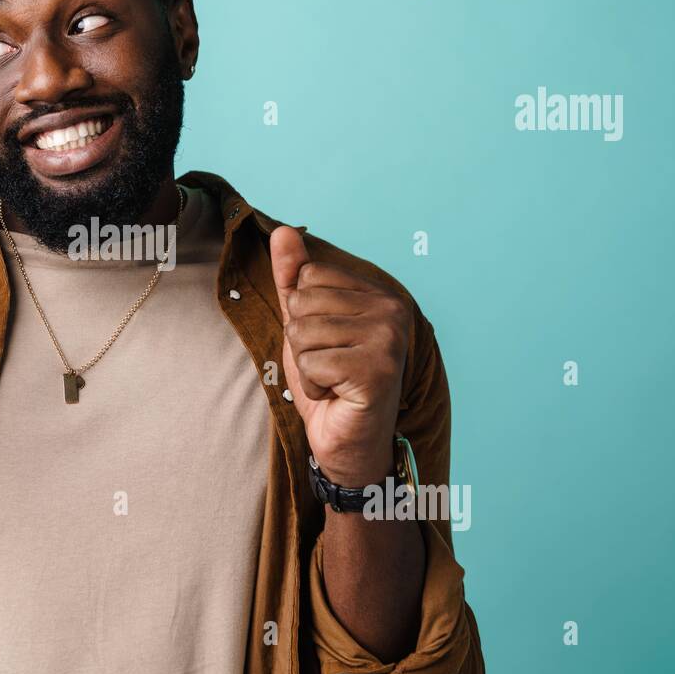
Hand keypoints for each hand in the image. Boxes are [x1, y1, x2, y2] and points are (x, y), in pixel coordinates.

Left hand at [269, 225, 411, 487]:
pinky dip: (312, 386)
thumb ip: (293, 278)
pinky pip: (310, 363)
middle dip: (302, 341)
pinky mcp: (377, 370)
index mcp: (377, 294)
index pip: (308, 275)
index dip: (302, 313)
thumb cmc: (328, 382)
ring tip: (333, 381)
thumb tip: (283, 231)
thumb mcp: (304, 324)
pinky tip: (336, 395)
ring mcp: (388, 339)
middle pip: (302, 302)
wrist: (347, 442)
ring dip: (307, 366)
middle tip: (330, 367)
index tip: (327, 342)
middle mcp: (391, 310)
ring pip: (302, 332)